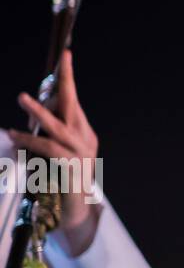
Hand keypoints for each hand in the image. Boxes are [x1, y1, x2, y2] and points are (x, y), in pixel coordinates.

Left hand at [10, 49, 101, 256]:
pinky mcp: (71, 166)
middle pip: (74, 105)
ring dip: (39, 112)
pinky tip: (15, 135)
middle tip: (60, 62)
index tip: (66, 55)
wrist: (74, 213)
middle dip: (66, 82)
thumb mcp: (56, 154)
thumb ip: (48, 134)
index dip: (69, 78)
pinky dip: (30, 140)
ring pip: (57, 127)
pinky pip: (47, 149)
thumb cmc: (60, 183)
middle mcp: (85, 139)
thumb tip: (32, 112)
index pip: (74, 100)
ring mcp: (80, 152)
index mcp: (83, 133)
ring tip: (22, 98)